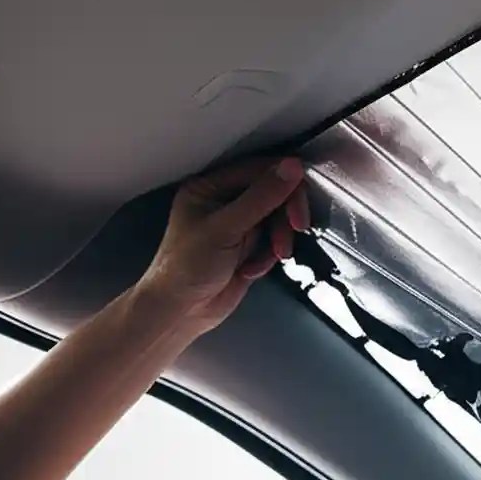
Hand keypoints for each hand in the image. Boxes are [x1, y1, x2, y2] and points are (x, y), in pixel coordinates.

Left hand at [138, 157, 311, 339]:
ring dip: (280, 238)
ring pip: (277, 218)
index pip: (258, 170)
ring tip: (276, 255)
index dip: (284, 182)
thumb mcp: (225, 228)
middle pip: (272, 193)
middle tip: (298, 227)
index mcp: (210, 188)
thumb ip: (261, 197)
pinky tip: (252, 270)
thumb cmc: (188, 266)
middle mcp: (224, 202)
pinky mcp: (247, 247)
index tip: (301, 201)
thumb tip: (292, 166)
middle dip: (285, 213)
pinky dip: (269, 256)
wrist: (179, 313)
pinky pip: (273, 241)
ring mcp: (237, 225)